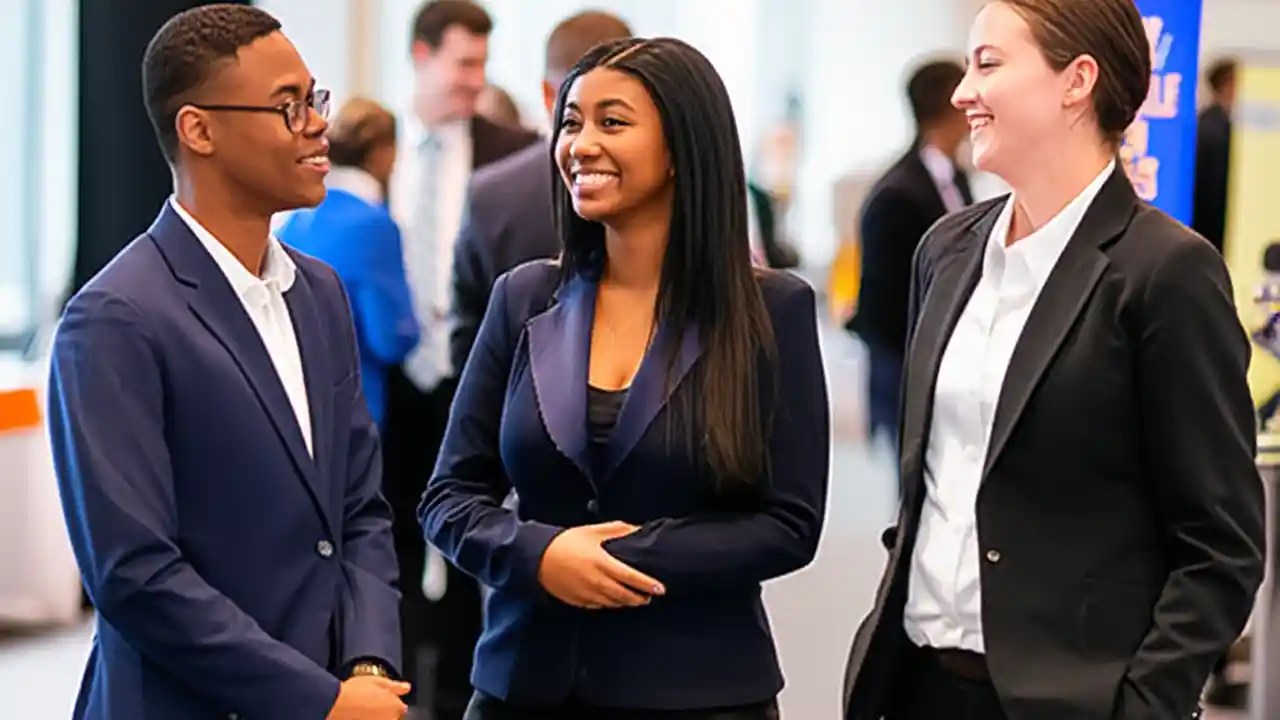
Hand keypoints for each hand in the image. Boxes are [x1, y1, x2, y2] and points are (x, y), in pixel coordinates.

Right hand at [326, 676, 410, 719]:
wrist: (335, 705)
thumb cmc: (354, 691)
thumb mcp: (377, 681)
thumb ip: (395, 686)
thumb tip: (407, 687)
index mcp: (395, 705)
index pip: (402, 708)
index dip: (393, 704)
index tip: (384, 701)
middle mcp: (390, 719)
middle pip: (393, 718)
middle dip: (386, 714)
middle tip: (372, 706)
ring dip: (377, 717)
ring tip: (364, 711)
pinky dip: (368, 718)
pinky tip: (360, 716)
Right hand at [537, 521, 664, 608]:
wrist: (538, 558)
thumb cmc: (566, 542)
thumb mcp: (592, 531)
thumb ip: (617, 530)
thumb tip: (637, 529)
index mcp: (601, 562)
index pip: (630, 577)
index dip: (647, 584)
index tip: (660, 588)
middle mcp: (596, 581)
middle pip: (624, 595)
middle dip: (640, 598)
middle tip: (650, 596)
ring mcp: (587, 593)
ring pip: (613, 603)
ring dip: (627, 602)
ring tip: (636, 599)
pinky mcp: (579, 601)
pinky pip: (599, 606)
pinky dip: (610, 604)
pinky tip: (615, 600)